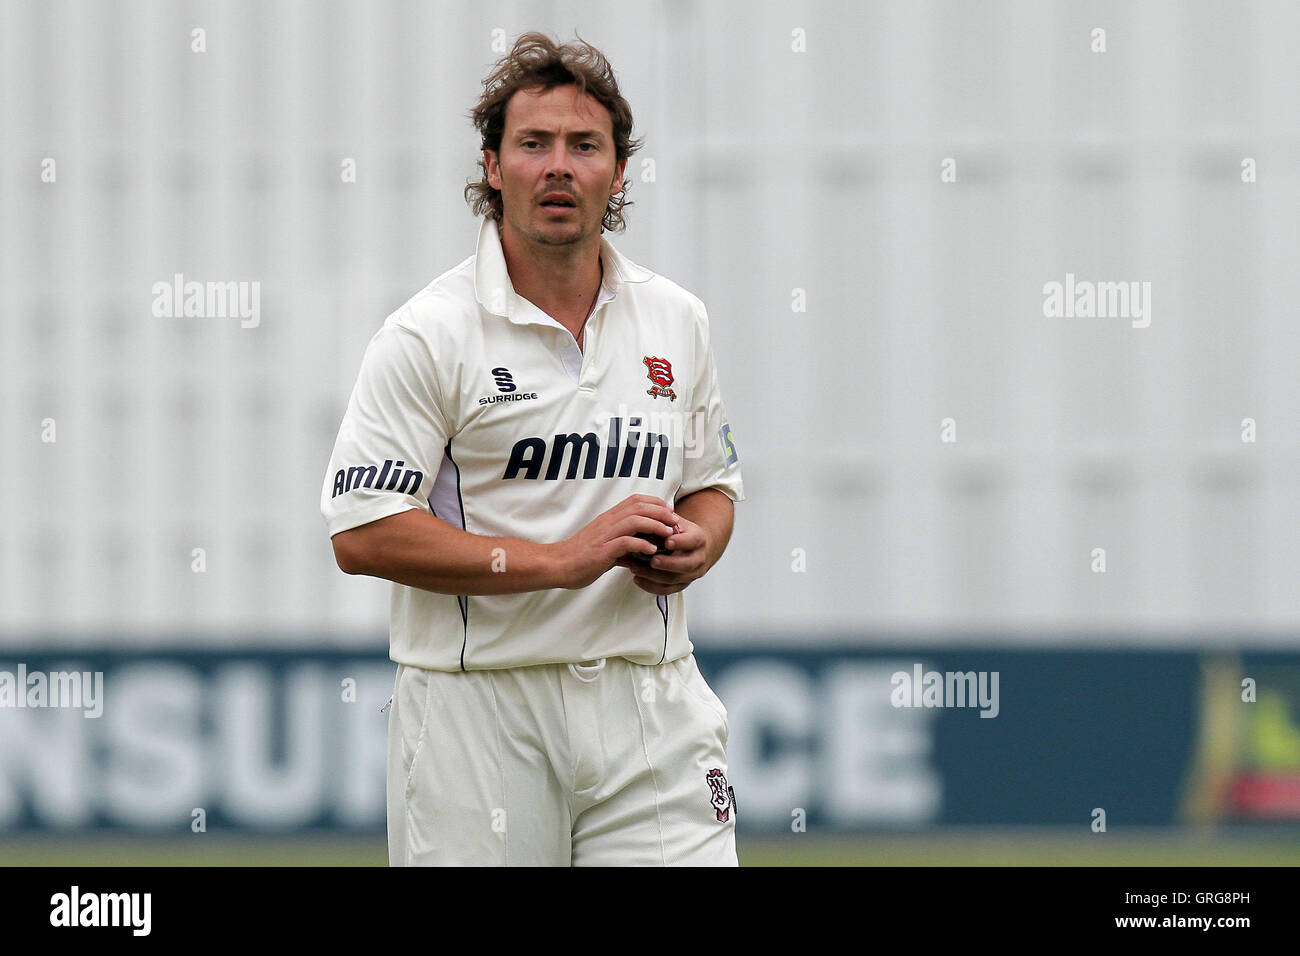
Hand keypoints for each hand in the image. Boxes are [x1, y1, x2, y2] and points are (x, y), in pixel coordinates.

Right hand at [555, 494, 678, 588]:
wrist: (558, 564)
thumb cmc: (581, 556)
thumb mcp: (605, 544)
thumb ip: (624, 543)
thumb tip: (643, 548)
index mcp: (609, 518)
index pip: (635, 500)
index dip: (656, 503)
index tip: (669, 513)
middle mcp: (608, 522)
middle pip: (639, 507)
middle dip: (661, 512)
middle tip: (676, 522)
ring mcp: (605, 535)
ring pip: (635, 521)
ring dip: (656, 526)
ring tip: (669, 534)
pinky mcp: (603, 550)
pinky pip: (626, 542)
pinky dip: (642, 545)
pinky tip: (652, 551)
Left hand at [614, 516, 711, 594]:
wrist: (694, 547)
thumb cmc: (681, 533)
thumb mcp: (676, 522)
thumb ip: (663, 520)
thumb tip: (644, 517)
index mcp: (698, 539)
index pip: (692, 541)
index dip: (680, 542)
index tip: (667, 541)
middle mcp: (698, 558)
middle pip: (686, 565)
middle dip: (667, 564)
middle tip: (652, 560)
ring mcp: (691, 574)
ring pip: (674, 579)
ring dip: (653, 576)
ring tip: (635, 568)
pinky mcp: (681, 585)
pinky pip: (667, 590)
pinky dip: (651, 586)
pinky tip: (637, 579)